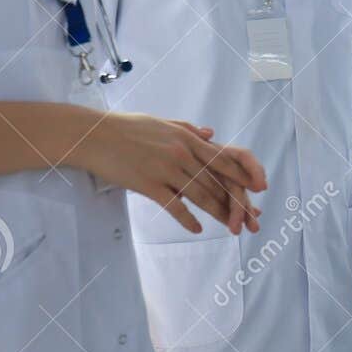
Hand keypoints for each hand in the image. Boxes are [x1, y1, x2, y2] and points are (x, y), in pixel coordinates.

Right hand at [80, 113, 265, 234]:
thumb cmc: (127, 127)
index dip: (245, 174)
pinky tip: (197, 229)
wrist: (93, 135)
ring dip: (218, 213)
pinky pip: (173, 205)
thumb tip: (212, 134)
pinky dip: (187, 219)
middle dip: (236, 202)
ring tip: (231, 227)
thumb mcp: (163, 123)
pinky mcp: (148, 184)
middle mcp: (182, 153)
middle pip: (216, 181)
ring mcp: (165, 169)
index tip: (259, 189)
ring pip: (200, 195)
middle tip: (250, 219)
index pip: (225, 158)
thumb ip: (189, 130)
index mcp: (188, 138)